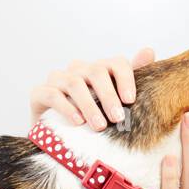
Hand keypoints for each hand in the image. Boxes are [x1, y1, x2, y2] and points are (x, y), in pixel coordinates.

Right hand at [29, 47, 154, 129]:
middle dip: (108, 96)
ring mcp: (58, 79)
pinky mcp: (39, 93)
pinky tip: (78, 122)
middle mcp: (79, 70)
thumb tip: (149, 51)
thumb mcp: (115, 102)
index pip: (116, 63)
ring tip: (99, 126)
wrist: (59, 137)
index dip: (125, 78)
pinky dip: (66, 108)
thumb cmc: (93, 118)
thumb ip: (132, 78)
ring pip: (74, 83)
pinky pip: (52, 95)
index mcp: (99, 70)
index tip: (131, 100)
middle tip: (118, 118)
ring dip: (89, 106)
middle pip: (96, 72)